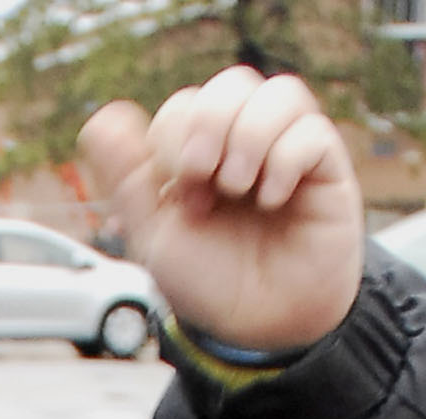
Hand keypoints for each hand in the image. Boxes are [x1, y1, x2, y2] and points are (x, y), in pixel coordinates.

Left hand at [80, 70, 364, 354]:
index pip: (186, 107)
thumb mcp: (156, 235)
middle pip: (232, 84)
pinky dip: (286, 161)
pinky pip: (312, 130)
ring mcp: (287, 148)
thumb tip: (100, 118)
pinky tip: (272, 201)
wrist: (261, 327)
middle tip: (205, 179)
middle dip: (211, 126)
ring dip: (250, 137)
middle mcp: (245, 141)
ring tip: (241, 187)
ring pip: (278, 94)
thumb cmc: (211, 283)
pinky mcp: (325, 165)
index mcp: (202, 153)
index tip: (182, 200)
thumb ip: (128, 178)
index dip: (175, 145)